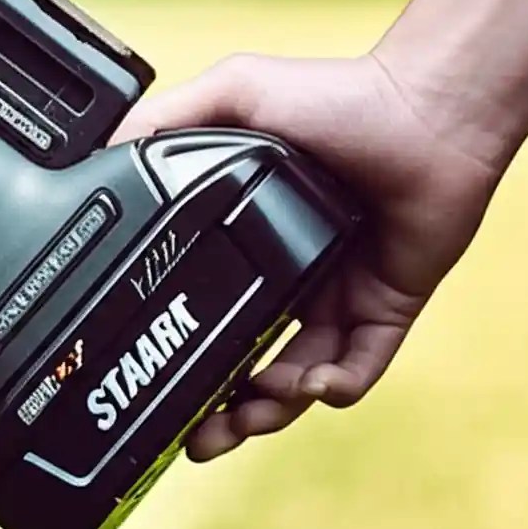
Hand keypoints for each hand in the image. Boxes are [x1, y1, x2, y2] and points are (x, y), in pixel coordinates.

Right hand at [112, 52, 505, 460]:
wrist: (425, 109)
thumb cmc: (339, 96)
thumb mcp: (233, 94)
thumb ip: (165, 119)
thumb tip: (102, 153)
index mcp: (249, 238)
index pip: (204, 307)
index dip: (178, 348)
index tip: (144, 374)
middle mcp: (289, 278)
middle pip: (244, 363)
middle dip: (217, 409)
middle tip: (192, 435)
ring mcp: (337, 299)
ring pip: (295, 383)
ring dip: (266, 411)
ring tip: (242, 417)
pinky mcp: (384, 311)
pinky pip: (358, 371)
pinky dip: (333, 389)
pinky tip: (312, 385)